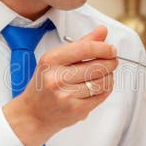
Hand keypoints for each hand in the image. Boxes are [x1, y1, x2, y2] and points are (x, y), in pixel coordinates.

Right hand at [2, 26, 117, 145]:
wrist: (33, 114)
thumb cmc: (44, 85)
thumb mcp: (56, 60)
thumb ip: (81, 44)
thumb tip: (102, 31)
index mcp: (51, 60)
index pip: (86, 49)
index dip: (104, 48)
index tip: (111, 49)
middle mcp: (57, 78)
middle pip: (98, 66)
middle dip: (111, 62)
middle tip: (113, 61)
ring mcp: (67, 95)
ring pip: (102, 81)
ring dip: (110, 76)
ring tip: (106, 74)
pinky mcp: (76, 110)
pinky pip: (101, 95)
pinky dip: (106, 88)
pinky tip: (101, 86)